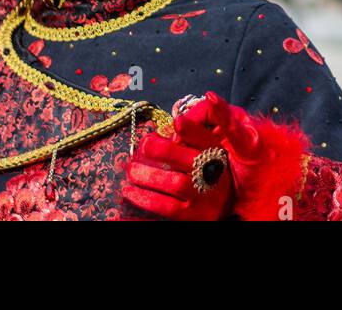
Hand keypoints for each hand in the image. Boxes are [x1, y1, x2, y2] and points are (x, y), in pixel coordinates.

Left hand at [121, 93, 243, 220]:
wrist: (222, 211)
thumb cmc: (209, 178)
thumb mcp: (209, 158)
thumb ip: (190, 143)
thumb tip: (156, 136)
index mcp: (217, 159)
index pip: (208, 141)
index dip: (194, 131)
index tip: (178, 121)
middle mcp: (212, 179)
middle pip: (191, 163)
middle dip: (165, 151)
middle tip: (144, 145)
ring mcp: (201, 201)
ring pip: (176, 185)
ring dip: (150, 177)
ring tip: (131, 172)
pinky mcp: (189, 219)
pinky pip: (161, 216)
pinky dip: (138, 213)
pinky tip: (118, 209)